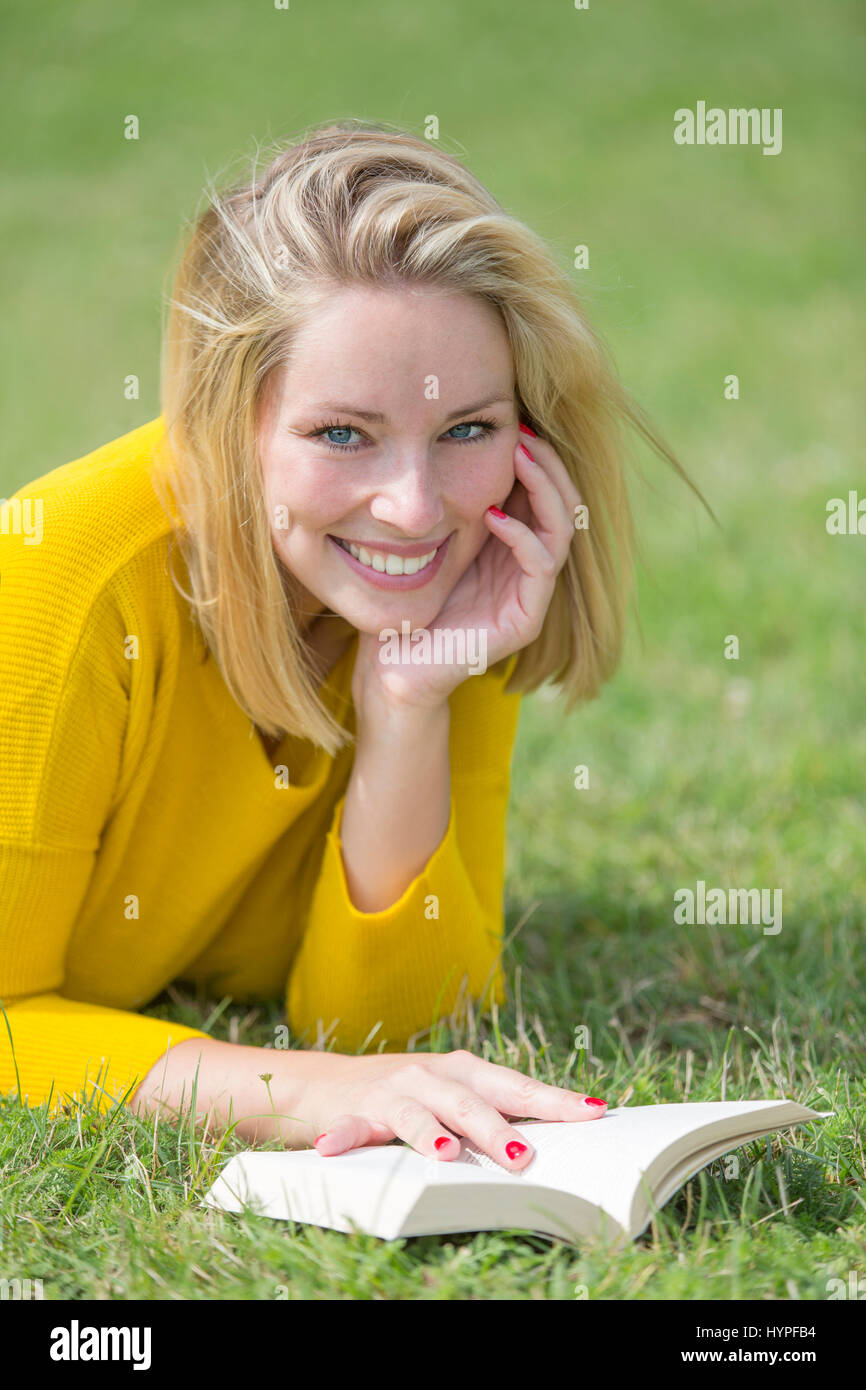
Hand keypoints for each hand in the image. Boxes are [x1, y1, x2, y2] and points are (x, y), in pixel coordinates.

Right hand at [301, 1048, 606, 1170]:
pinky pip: (351, 1128)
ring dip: (429, 1133)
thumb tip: (554, 1139)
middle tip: (522, 1158)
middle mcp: (431, 1077)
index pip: (515, 1087)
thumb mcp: (453, 1097)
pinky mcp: (354, 1113)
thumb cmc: (410, 1095)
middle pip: (469, 1104)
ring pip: (416, 1114)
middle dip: (496, 1132)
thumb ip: (494, 1113)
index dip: (552, 1100)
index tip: (592, 1110)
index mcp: (463, 1072)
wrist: (329, 1083)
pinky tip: (337, 1147)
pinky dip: (345, 1137)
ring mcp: (391, 1093)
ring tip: (444, 1153)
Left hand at [351, 428, 581, 716]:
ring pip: (561, 530)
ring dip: (543, 489)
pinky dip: (521, 535)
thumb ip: (445, 505)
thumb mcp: (425, 542)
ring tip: (520, 457)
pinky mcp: (525, 620)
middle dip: (547, 465)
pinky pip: (541, 567)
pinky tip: (492, 514)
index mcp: (510, 549)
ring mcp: (530, 595)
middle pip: (562, 506)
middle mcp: (527, 569)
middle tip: (525, 432)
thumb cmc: (401, 605)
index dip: (536, 458)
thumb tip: (441, 443)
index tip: (515, 423)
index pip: (542, 495)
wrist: (392, 668)